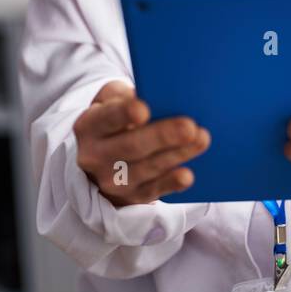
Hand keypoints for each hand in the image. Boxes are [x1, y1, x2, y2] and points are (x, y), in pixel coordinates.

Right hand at [74, 81, 210, 206]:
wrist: (102, 157)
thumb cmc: (114, 119)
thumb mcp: (111, 100)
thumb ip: (125, 95)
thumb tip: (155, 96)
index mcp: (88, 126)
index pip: (105, 118)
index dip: (123, 114)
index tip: (143, 109)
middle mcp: (94, 156)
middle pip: (131, 146)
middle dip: (162, 135)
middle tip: (189, 126)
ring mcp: (110, 180)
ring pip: (146, 168)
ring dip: (176, 154)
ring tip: (201, 140)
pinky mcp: (130, 196)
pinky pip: (153, 191)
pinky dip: (170, 183)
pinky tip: (187, 175)